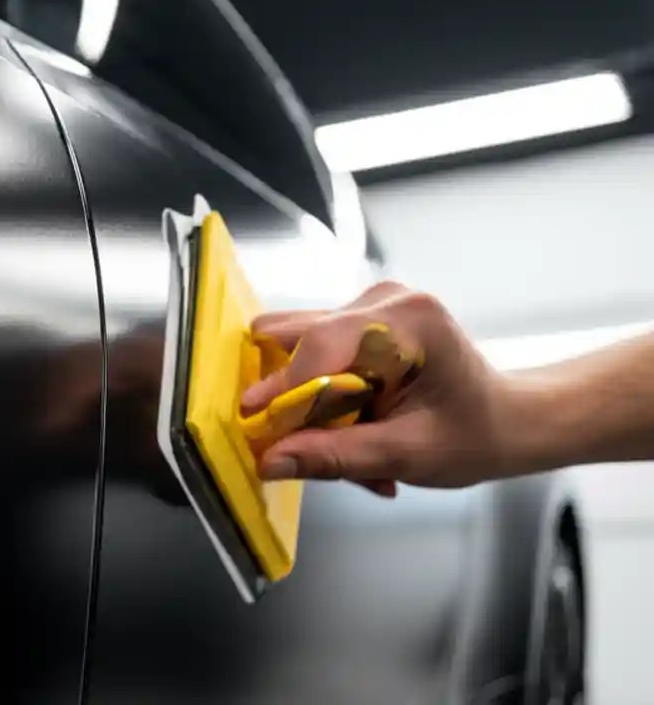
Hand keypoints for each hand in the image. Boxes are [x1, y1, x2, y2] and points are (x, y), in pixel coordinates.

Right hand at [242, 282, 518, 492]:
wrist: (507, 420)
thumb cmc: (474, 436)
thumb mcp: (406, 456)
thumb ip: (335, 457)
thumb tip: (269, 461)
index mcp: (408, 318)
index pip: (322, 343)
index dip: (282, 385)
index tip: (252, 421)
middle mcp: (383, 299)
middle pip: (296, 335)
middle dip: (291, 395)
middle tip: (306, 444)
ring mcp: (366, 306)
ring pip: (296, 349)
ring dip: (305, 401)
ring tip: (342, 441)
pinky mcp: (353, 322)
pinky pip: (308, 356)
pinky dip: (318, 398)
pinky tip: (350, 427)